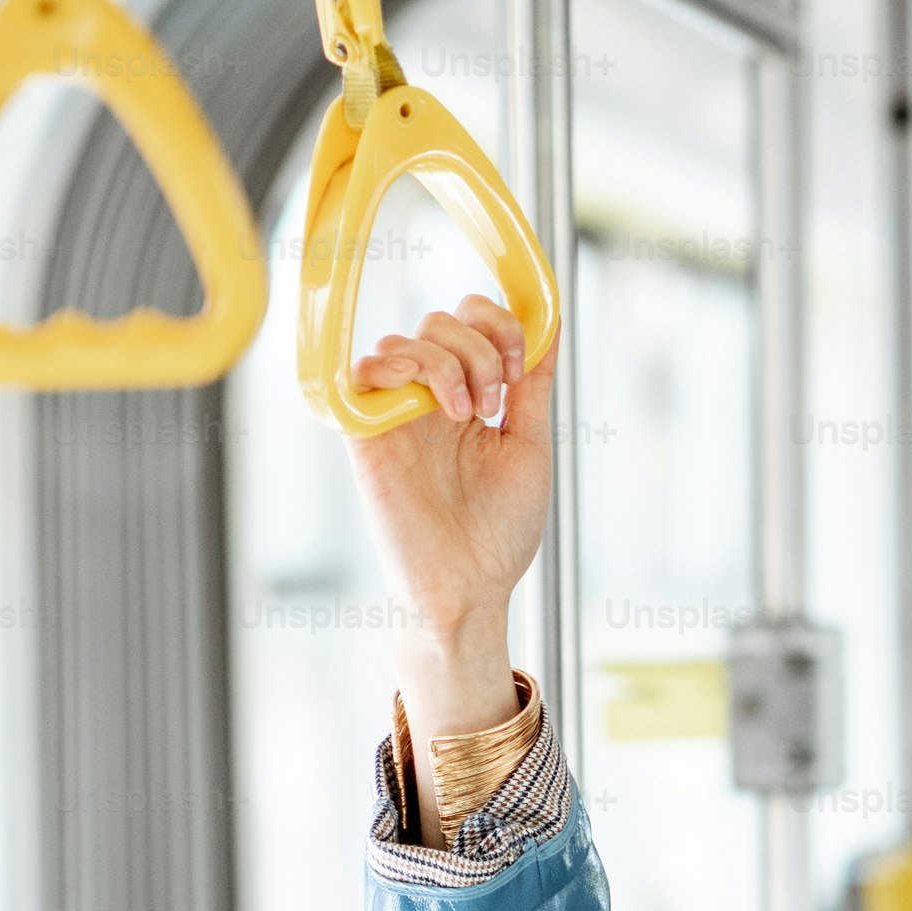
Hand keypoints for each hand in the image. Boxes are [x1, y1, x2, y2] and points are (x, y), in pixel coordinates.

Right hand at [345, 296, 552, 739]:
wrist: (470, 587)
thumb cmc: (500, 533)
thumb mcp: (528, 446)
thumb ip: (533, 387)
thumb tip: (551, 326)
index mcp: (469, 398)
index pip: (471, 322)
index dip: (499, 325)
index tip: (520, 368)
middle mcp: (429, 400)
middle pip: (440, 321)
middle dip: (480, 349)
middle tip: (493, 404)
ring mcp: (397, 414)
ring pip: (404, 339)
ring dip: (448, 362)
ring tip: (467, 413)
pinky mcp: (366, 435)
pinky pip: (361, 371)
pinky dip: (393, 364)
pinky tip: (425, 397)